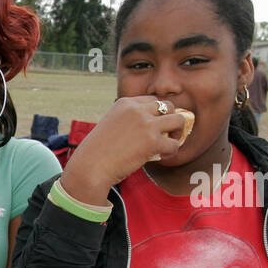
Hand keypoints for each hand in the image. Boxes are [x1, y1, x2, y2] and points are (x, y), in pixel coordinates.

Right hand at [58, 96, 190, 204]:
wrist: (90, 167)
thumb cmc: (96, 152)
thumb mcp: (109, 125)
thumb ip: (127, 121)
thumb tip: (146, 128)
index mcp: (125, 103)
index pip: (152, 100)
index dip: (157, 114)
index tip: (154, 127)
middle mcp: (137, 110)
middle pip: (168, 106)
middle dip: (170, 119)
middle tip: (166, 134)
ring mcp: (146, 124)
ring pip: (178, 120)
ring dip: (177, 132)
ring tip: (169, 143)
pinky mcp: (152, 142)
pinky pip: (174, 144)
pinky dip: (172, 151)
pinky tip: (163, 157)